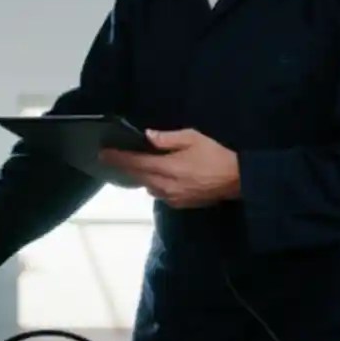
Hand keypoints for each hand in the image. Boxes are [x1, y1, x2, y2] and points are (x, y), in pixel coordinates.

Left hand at [99, 128, 240, 207]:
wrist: (237, 180)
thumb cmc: (215, 155)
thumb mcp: (193, 138)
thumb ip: (168, 138)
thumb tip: (148, 136)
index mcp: (167, 168)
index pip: (135, 163)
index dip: (118, 159)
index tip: (103, 154)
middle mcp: (165, 186)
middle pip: (138, 177)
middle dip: (124, 168)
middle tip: (112, 159)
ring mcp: (172, 198)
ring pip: (148, 187)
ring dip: (141, 177)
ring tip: (138, 166)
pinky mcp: (180, 204)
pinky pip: (160, 194)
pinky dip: (155, 185)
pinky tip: (159, 177)